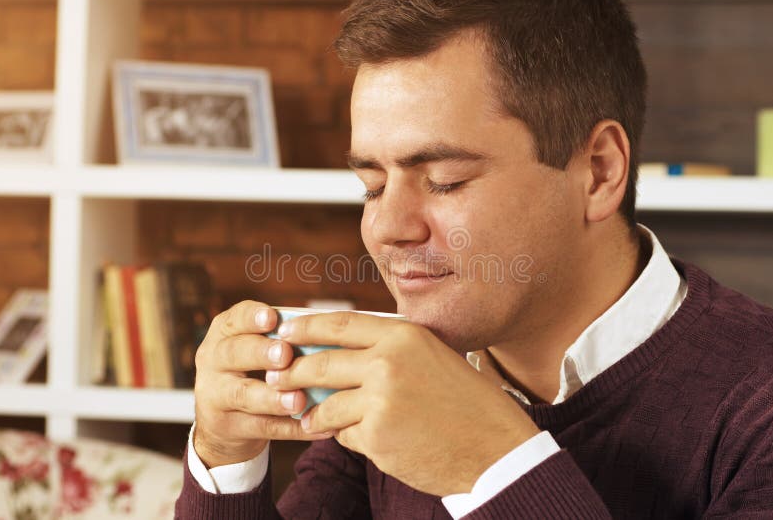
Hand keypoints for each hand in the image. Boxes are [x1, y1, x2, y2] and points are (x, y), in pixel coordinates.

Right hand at [193, 300, 332, 468]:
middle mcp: (213, 361)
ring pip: (244, 395)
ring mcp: (215, 396)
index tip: (272, 318)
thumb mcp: (253, 348)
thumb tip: (323, 333)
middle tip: (286, 354)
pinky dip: (291, 428)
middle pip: (234, 354)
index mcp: (223, 334)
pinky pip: (262, 427)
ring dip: (273, 398)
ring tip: (299, 399)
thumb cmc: (250, 370)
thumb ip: (279, 338)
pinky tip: (316, 427)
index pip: (234, 319)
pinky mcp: (227, 427)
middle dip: (261, 353)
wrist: (221, 421)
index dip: (251, 318)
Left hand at [265, 311, 541, 495]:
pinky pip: (345, 435)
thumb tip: (337, 352)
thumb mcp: (432, 357)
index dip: (305, 328)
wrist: (495, 447)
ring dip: (314, 414)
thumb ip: (390, 350)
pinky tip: (365, 439)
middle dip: (292, 373)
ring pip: (327, 404)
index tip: (284, 333)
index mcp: (404, 335)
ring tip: (310, 420)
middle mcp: (389, 362)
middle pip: (321, 363)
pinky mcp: (378, 436)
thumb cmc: (465, 402)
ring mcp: (381, 399)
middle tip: (277, 380)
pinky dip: (347, 438)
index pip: (340, 324)